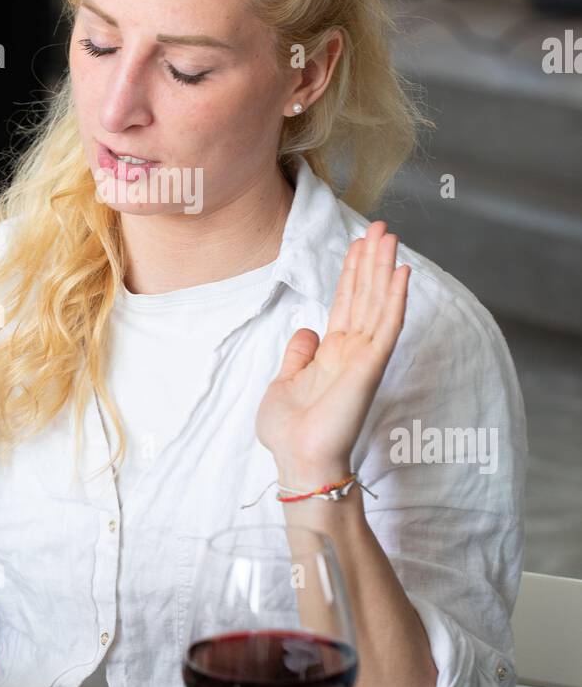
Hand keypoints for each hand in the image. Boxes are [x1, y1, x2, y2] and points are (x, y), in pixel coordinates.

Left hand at [256, 222, 409, 488]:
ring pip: (378, 302)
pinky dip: (396, 298)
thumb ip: (298, 355)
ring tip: (390, 236)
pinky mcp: (370, 367)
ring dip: (385, 268)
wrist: (297, 460)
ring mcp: (364, 357)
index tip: (360, 243)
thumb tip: (306, 330)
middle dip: (372, 259)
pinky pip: (387, 326)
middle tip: (382, 226)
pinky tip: (402, 273)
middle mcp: (351, 350)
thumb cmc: (290, 432)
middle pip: (365, 294)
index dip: (353, 271)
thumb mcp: (284, 383)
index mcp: (331, 353)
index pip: (346, 302)